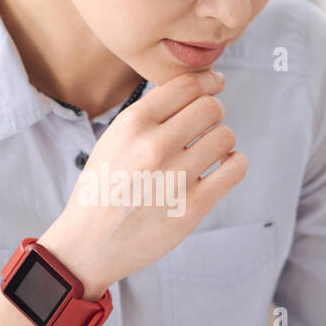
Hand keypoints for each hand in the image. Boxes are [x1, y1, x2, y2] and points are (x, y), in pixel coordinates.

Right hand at [40, 69, 245, 297]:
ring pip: (225, 136)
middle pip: (211, 108)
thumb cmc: (104, 189)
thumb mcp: (113, 140)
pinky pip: (235, 167)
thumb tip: (196, 90)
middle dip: (213, 113)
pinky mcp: (193, 206)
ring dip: (221, 140)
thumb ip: (150, 115)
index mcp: (132, 124)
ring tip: (208, 152)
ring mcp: (176, 177)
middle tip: (206, 126)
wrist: (89, 243)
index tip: (216, 85)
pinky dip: (234, 162)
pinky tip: (222, 166)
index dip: (208, 82)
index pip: (186, 85)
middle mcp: (154, 146)